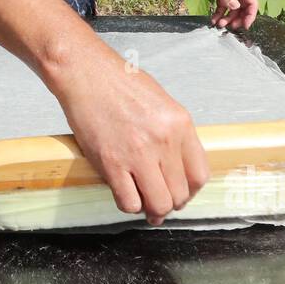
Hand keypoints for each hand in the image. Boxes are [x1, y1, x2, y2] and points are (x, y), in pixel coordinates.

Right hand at [49, 45, 209, 225]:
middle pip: (180, 194)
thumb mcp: (161, 102)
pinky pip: (128, 202)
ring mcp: (137, 153)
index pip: (199, 174)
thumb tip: (176, 165)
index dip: (190, 191)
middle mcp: (163, 140)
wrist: (85, 73)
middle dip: (171, 204)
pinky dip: (129, 205)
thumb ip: (173, 133)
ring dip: (152, 210)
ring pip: (158, 204)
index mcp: (180, 123)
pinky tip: (125, 194)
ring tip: (144, 205)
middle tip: (160, 202)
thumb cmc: (118, 83)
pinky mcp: (111, 163)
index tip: (181, 193)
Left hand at [187, 0, 257, 30]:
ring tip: (218, 25)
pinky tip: (213, 19)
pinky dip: (219, 13)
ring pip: (232, 8)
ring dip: (227, 18)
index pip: (252, 2)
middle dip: (237, 19)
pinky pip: (222, 6)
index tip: (245, 26)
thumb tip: (236, 8)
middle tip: (229, 27)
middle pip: (243, 7)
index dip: (250, 15)